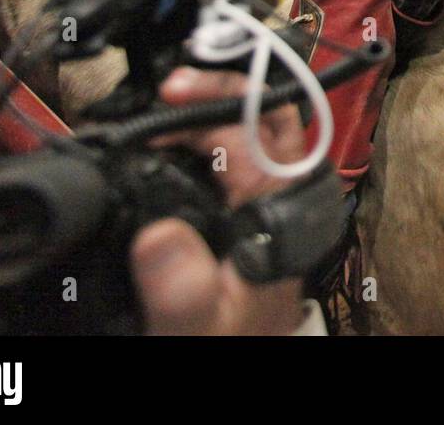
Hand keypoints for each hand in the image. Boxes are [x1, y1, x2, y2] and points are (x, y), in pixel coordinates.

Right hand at [129, 67, 308, 334]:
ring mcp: (273, 199)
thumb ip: (181, 289)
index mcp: (277, 212)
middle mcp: (284, 196)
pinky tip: (176, 137)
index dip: (206, 109)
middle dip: (225, 87)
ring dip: (222, 105)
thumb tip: (160, 237)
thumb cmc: (226, 342)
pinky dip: (213, 132)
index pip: (253, 134)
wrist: (239, 358)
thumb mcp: (197, 326)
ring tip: (171, 99)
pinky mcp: (256, 208)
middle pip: (272, 115)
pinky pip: (244, 153)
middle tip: (172, 86)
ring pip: (262, 129)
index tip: (161, 105)